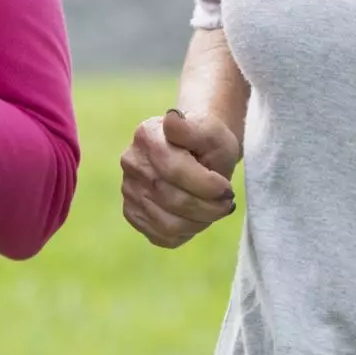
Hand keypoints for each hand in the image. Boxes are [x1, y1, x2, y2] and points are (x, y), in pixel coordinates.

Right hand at [120, 108, 240, 248]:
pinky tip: (195, 216)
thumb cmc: (208, 144)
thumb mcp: (213, 133)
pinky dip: (186, 232)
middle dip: (208, 207)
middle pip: (173, 199)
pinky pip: (161, 236)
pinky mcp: (132, 213)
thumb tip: (171, 119)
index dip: (207, 186)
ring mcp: (128, 189)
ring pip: (168, 223)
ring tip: (212, 209)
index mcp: (147, 135)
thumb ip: (195, 128)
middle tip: (227, 203)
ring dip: (200, 221)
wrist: (198, 155)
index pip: (174, 170)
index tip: (227, 188)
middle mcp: (131, 161)